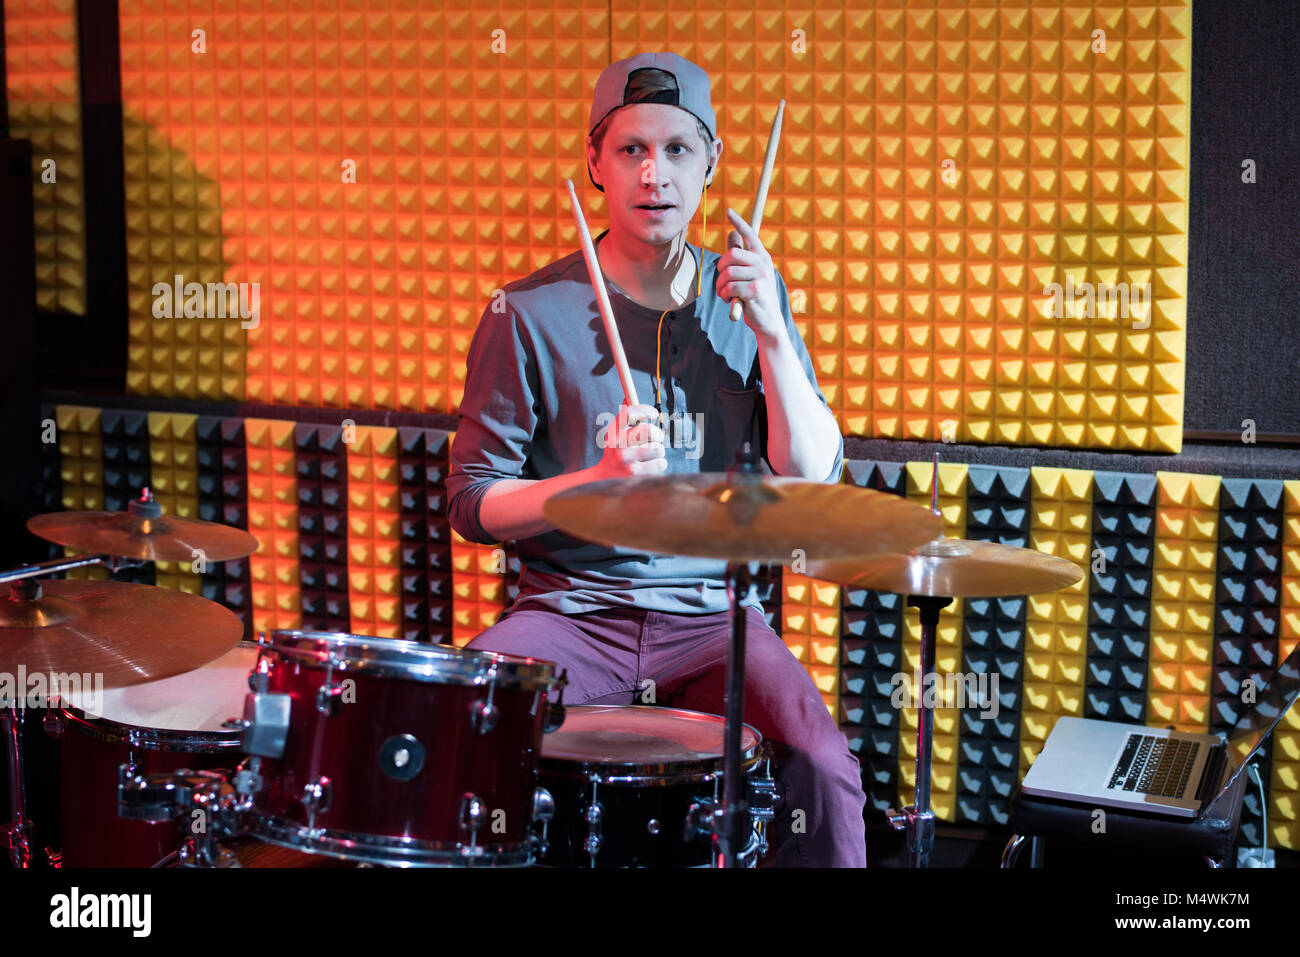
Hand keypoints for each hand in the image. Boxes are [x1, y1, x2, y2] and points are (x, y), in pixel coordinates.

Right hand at [594, 403, 666, 478]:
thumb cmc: (616, 452)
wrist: (605, 479)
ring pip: (658, 448)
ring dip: (659, 450)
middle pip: (648, 430)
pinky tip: (651, 465)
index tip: (654, 413)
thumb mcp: (615, 434)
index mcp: (613, 431)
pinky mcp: (635, 474)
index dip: (645, 410)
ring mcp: (626, 460)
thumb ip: (624, 417)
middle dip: (658, 434)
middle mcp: (617, 445)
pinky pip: (661, 463)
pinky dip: (660, 463)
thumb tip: (628, 396)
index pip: (629, 413)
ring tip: (651, 454)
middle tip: (657, 438)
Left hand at [716, 208, 785, 342]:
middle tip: (722, 282)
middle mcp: (763, 263)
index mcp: (762, 257)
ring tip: (725, 294)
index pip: (750, 234)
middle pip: (731, 254)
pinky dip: (724, 295)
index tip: (729, 210)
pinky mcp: (754, 290)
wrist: (768, 321)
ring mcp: (760, 276)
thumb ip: (741, 257)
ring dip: (720, 286)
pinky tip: (729, 300)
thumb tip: (731, 235)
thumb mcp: (749, 274)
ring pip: (727, 273)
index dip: (738, 222)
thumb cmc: (755, 296)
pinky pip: (729, 287)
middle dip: (720, 268)